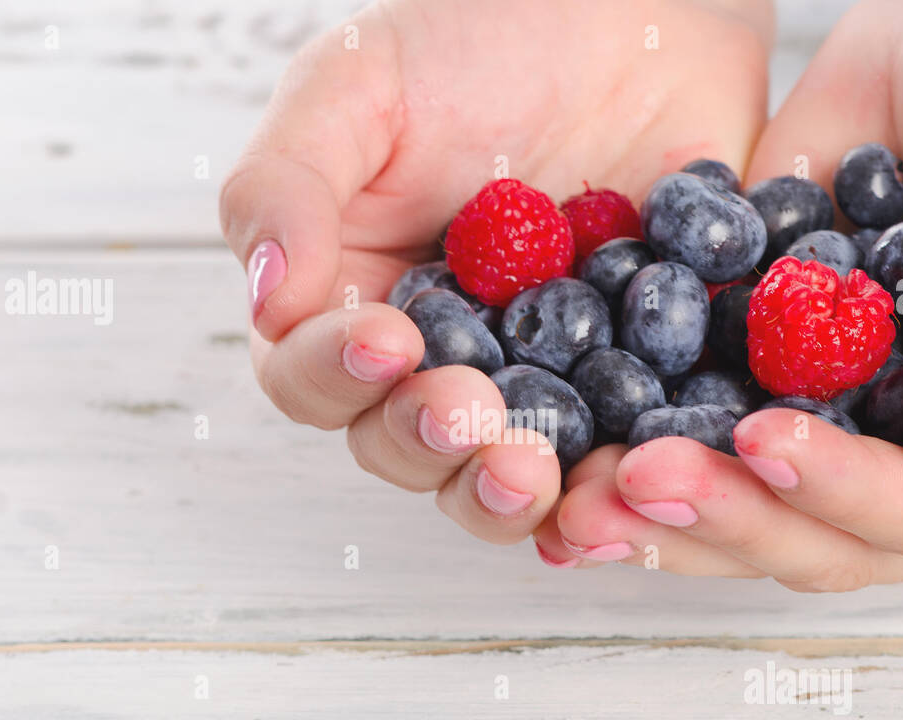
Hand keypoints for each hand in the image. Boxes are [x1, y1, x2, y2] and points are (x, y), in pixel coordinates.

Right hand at [220, 0, 772, 548]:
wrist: (635, 16)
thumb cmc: (480, 36)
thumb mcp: (360, 84)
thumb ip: (289, 183)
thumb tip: (266, 299)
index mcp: (350, 301)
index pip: (310, 373)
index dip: (334, 373)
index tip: (383, 341)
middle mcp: (434, 360)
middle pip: (403, 445)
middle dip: (428, 441)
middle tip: (466, 411)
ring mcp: (533, 385)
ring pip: (499, 474)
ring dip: (506, 488)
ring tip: (533, 472)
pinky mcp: (628, 390)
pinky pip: (613, 456)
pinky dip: (613, 481)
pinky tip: (622, 480)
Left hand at [552, 0, 902, 587]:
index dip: (846, 496)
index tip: (761, 435)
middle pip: (825, 541)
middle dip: (729, 519)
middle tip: (637, 481)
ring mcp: (834, 431)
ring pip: (748, 512)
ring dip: (664, 517)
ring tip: (581, 497)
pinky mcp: (755, 386)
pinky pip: (694, 442)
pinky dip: (630, 456)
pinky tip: (569, 462)